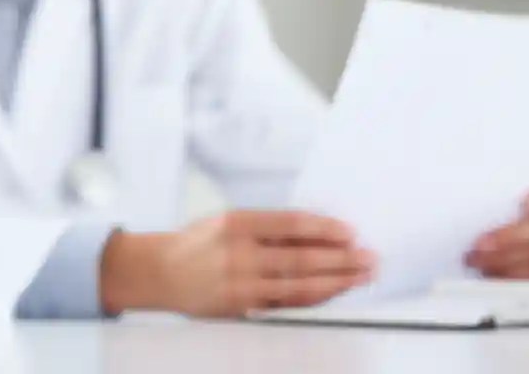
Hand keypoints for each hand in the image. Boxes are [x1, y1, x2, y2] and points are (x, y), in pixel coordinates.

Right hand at [99, 212, 375, 317]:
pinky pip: (287, 302)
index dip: (325, 228)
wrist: (159, 272)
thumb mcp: (226, 222)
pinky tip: (333, 291)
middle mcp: (239, 252)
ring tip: (362, 276)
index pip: (291, 224)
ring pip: (299, 284)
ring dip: (336, 281)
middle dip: (341, 258)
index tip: (351, 232)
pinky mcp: (242, 306)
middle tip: (370, 257)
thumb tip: (318, 232)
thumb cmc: (196, 244)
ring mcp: (241, 283)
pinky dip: (314, 297)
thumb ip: (266, 227)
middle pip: (302, 256)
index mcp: (237, 222)